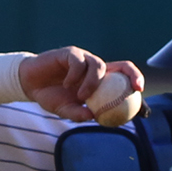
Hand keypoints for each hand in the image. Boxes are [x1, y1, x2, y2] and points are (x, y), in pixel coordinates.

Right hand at [21, 47, 145, 123]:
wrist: (30, 84)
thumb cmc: (51, 97)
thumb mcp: (65, 110)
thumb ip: (78, 114)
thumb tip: (93, 117)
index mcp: (100, 82)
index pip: (124, 81)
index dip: (135, 88)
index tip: (141, 98)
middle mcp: (96, 68)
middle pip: (123, 66)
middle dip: (133, 74)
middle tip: (135, 88)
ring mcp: (84, 59)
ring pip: (99, 66)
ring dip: (93, 83)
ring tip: (81, 96)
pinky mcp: (70, 53)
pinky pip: (79, 62)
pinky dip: (75, 75)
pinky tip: (66, 84)